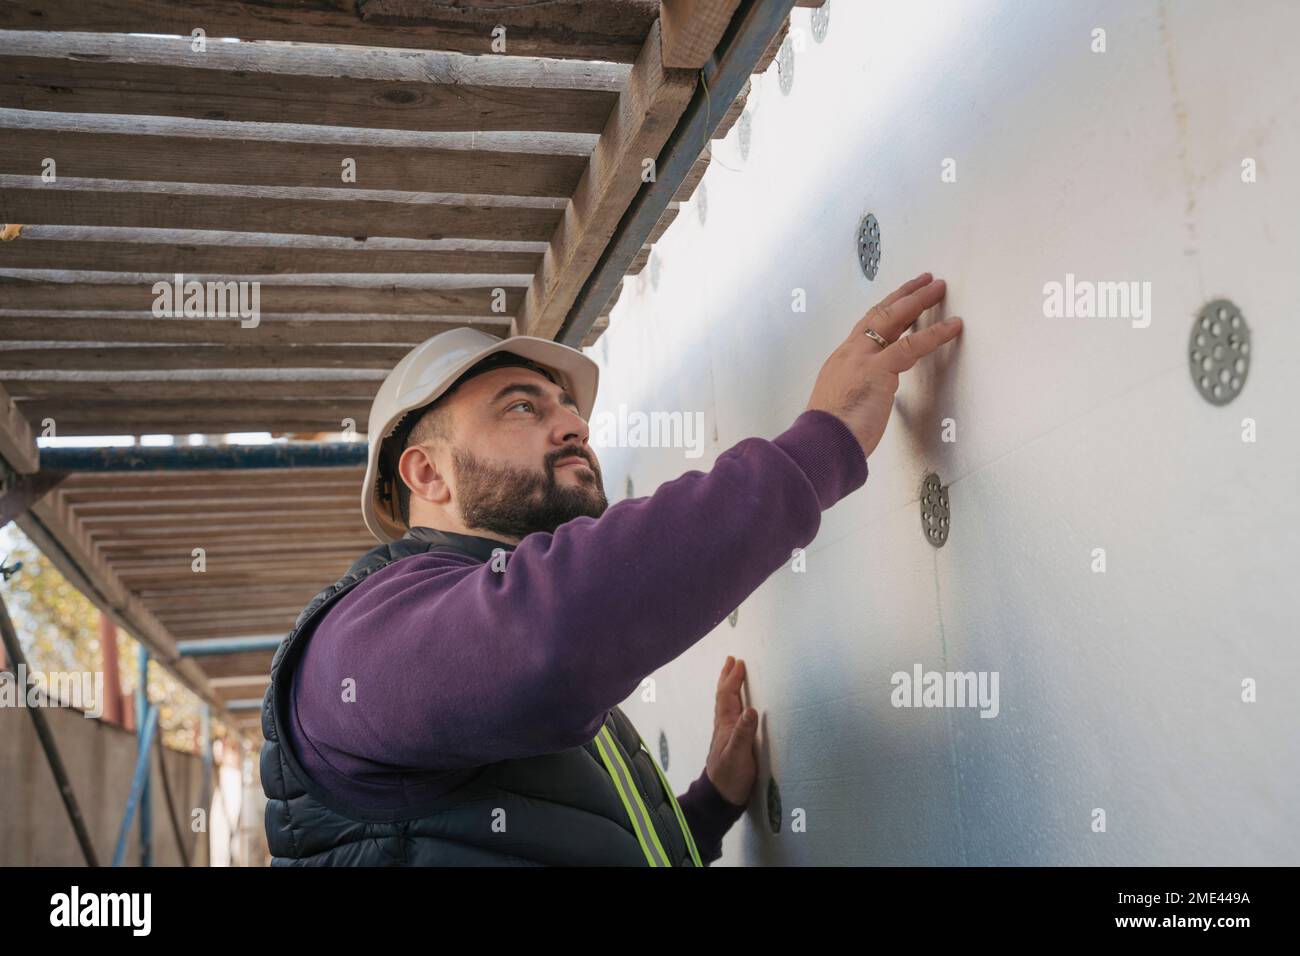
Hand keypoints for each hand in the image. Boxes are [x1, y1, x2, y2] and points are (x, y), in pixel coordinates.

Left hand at [704, 656, 757, 806]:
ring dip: (731, 688)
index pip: (728, 696)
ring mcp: (727, 734)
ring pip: (728, 704)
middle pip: (724, 696)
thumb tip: (752, 709)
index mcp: (725, 724)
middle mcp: (724, 725)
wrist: (721, 797)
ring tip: (734, 675)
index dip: (732, 679)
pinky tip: (739, 706)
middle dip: (728, 677)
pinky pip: (733, 714)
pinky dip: (736, 703)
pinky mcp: (732, 742)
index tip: (738, 662)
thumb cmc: (730, 776)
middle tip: (731, 660)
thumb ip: (744, 733)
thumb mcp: (738, 755)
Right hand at [806, 273, 962, 458]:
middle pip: (880, 313)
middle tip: (925, 282)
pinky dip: (935, 333)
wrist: (822, 442)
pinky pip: (912, 345)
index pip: (867, 326)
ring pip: (894, 319)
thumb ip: (857, 393)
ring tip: (938, 289)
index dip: (887, 309)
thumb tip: (868, 397)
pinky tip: (952, 326)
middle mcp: (851, 353)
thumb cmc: (831, 433)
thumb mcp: (842, 405)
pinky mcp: (879, 370)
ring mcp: (864, 358)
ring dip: (919, 301)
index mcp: (842, 361)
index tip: (901, 299)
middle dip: (904, 294)